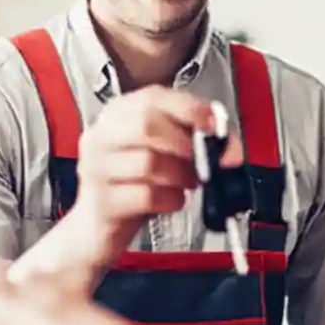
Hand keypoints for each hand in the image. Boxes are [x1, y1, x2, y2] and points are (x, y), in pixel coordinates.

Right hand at [69, 85, 243, 265]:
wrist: (97, 227)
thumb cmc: (135, 186)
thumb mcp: (164, 156)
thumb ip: (196, 142)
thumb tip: (229, 148)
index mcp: (118, 114)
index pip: (153, 97)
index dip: (189, 108)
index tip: (213, 124)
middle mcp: (101, 136)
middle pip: (147, 125)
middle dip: (185, 144)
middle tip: (202, 160)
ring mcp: (96, 168)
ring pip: (148, 162)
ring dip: (180, 175)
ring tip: (186, 183)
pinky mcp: (102, 201)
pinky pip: (146, 196)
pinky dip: (171, 200)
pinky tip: (171, 201)